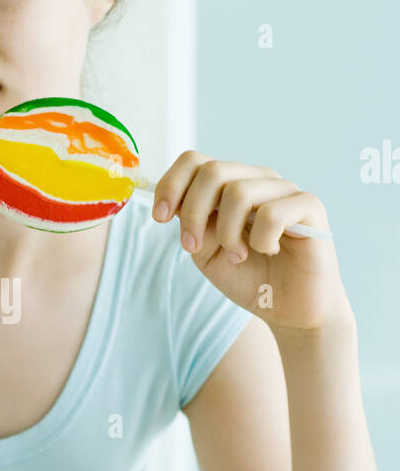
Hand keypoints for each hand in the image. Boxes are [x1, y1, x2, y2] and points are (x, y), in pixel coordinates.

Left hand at [152, 151, 353, 334]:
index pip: (196, 161)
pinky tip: (269, 251)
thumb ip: (192, 222)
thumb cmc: (249, 277)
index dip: (171, 185)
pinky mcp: (309, 207)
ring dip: (228, 233)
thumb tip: (173, 200)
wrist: (288, 309)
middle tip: (194, 246)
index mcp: (231, 185)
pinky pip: (272, 213)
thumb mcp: (207, 251)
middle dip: (193, 212)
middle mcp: (258, 180)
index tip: (160, 217)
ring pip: (239, 192)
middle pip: (213, 171)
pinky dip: (261, 240)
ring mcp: (285, 190)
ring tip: (237, 256)